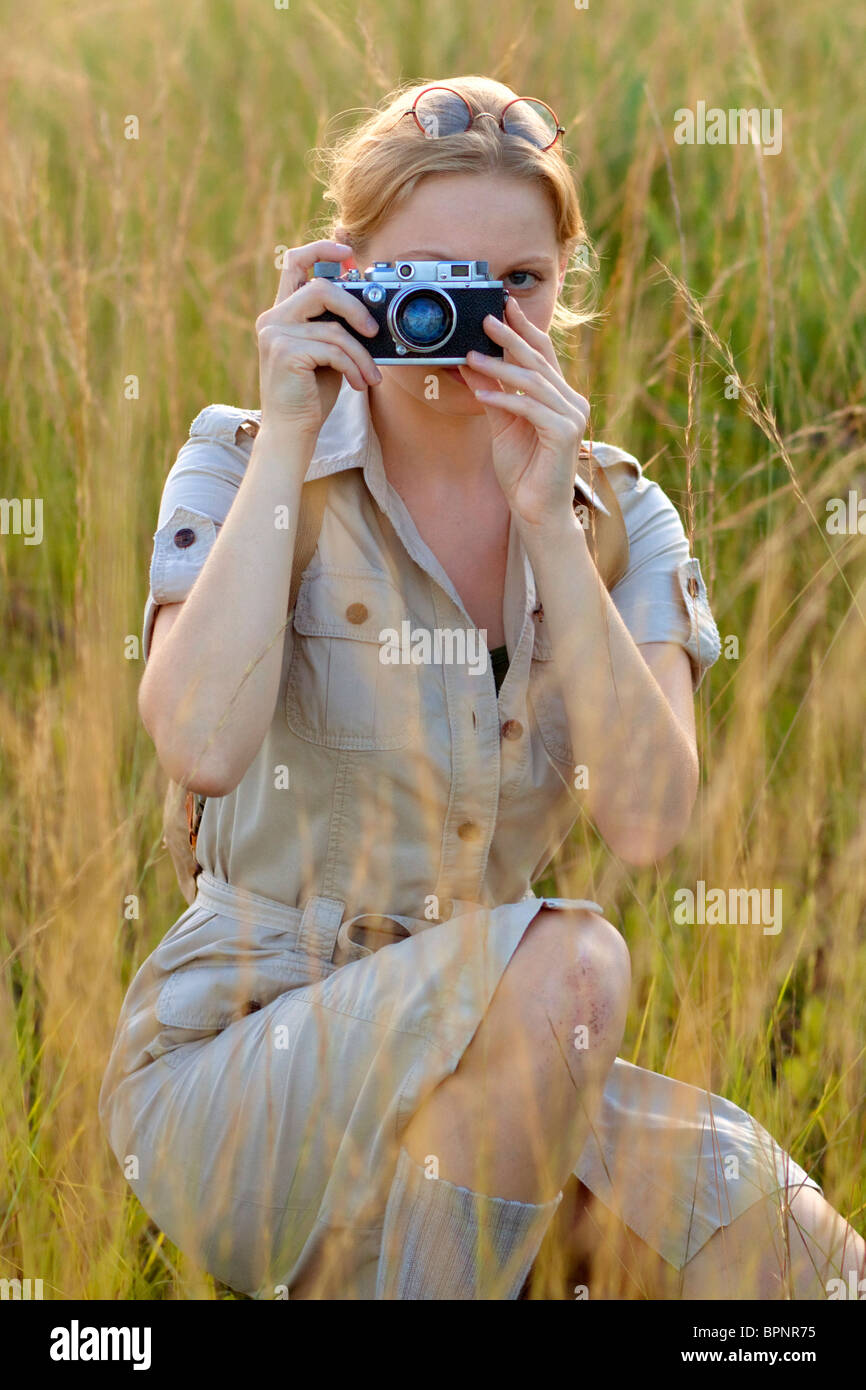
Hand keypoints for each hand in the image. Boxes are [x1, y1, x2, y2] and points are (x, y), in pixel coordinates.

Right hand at [254, 239, 381, 438]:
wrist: (291, 432)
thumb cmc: (310, 395)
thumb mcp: (327, 353)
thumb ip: (335, 325)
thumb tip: (366, 304)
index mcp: (282, 313)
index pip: (295, 263)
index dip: (322, 250)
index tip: (347, 250)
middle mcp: (273, 319)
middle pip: (319, 288)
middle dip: (355, 307)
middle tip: (373, 330)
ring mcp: (275, 334)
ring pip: (333, 326)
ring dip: (361, 353)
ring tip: (371, 375)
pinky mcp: (285, 352)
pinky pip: (333, 349)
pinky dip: (354, 367)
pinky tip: (358, 384)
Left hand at [456, 297, 589, 536]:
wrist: (536, 510)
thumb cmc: (523, 470)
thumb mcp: (501, 424)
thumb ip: (491, 392)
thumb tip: (469, 362)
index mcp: (560, 396)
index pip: (542, 354)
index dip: (524, 329)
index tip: (503, 305)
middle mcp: (571, 401)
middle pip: (539, 361)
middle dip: (511, 337)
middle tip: (486, 318)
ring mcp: (571, 416)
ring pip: (533, 382)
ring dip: (500, 368)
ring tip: (471, 357)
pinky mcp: (564, 433)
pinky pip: (530, 409)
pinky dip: (504, 401)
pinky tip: (482, 398)